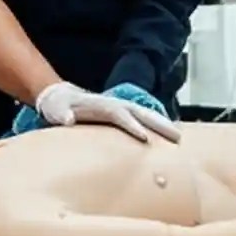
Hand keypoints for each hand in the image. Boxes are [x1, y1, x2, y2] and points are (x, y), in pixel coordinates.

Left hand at [35, 81, 181, 142]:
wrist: (61, 97)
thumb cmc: (59, 106)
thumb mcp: (57, 110)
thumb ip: (62, 114)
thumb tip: (67, 120)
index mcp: (101, 105)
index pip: (120, 115)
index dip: (132, 126)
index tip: (145, 138)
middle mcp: (115, 105)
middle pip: (141, 113)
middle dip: (159, 124)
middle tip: (176, 137)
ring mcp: (120, 108)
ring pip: (146, 115)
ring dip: (162, 124)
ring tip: (179, 138)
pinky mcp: (121, 116)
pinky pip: (142, 120)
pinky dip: (155, 126)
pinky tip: (166, 137)